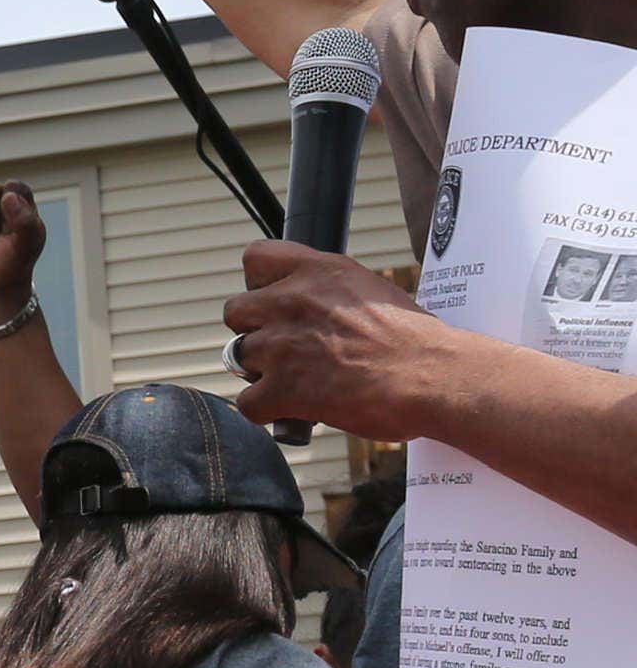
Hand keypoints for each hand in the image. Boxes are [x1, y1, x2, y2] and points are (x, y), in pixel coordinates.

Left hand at [222, 242, 455, 442]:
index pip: (256, 257)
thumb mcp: (372, 290)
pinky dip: (264, 410)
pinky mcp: (283, 389)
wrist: (434, 376)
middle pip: (234, 311)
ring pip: (236, 356)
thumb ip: (330, 292)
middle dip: (253, 329)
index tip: (273, 301)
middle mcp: (293, 301)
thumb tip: (316, 307)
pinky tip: (289, 410)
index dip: (258, 283)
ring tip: (295, 379)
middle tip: (282, 347)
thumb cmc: (415, 340)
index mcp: (318, 271)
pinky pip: (247, 403)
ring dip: (260, 370)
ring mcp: (282, 345)